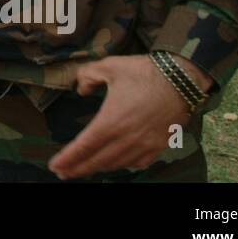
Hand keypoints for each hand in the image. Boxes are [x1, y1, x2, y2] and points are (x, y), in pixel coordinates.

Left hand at [47, 54, 207, 179]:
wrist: (182, 80)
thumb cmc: (144, 71)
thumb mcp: (109, 66)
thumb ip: (88, 76)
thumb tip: (81, 90)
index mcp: (111, 121)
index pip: (84, 146)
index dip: (68, 158)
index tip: (55, 166)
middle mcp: (127, 138)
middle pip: (97, 161)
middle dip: (78, 168)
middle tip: (63, 172)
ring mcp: (144, 145)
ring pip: (116, 164)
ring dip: (98, 168)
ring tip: (84, 168)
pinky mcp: (158, 145)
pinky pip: (137, 163)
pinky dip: (122, 166)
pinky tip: (115, 163)